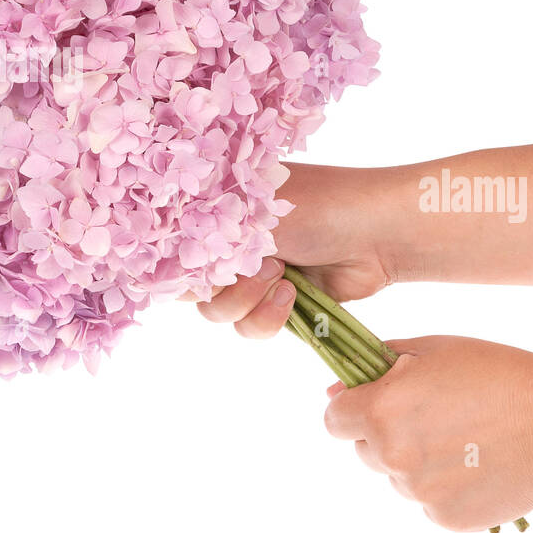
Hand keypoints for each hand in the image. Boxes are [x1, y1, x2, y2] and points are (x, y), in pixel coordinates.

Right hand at [189, 163, 395, 337]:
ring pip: (218, 311)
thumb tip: (157, 262)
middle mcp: (229, 242)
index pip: (170, 241)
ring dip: (245, 299)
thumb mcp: (253, 211)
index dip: (171, 259)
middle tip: (251, 263)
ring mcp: (252, 275)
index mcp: (217, 207)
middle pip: (187, 284)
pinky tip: (293, 295)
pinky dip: (267, 317)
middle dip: (215, 281)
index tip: (186, 264)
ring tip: (280, 275)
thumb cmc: (319, 205)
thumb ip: (204, 236)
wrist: (375, 233)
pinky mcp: (277, 304)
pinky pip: (250, 327)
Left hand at [322, 336, 532, 530]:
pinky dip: (447, 487)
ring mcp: (419, 493)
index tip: (379, 402)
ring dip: (419, 462)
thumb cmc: (497, 373)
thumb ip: (378, 366)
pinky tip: (479, 463)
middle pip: (365, 451)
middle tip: (438, 415)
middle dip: (388, 434)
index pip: (335, 420)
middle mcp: (393, 456)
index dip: (353, 408)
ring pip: (399, 478)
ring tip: (467, 438)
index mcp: (382, 410)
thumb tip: (335, 389)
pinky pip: (430, 502)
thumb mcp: (434, 349)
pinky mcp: (446, 519)